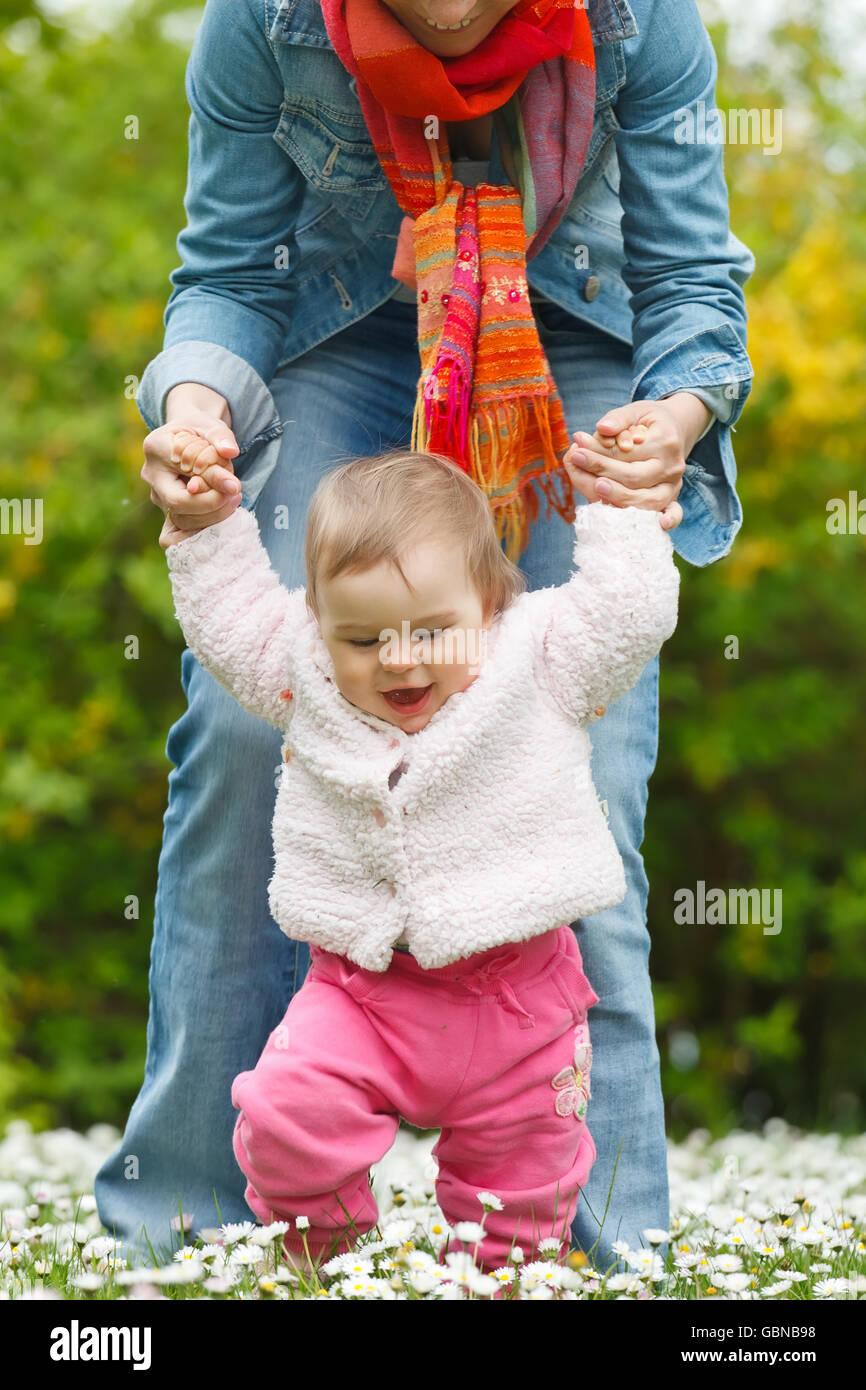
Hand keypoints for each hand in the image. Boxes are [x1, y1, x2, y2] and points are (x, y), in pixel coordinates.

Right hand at [141, 414, 242, 550]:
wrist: (187, 435)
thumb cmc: (200, 428)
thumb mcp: (212, 425)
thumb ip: (221, 437)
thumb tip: (230, 452)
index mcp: (156, 448)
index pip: (181, 476)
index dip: (210, 488)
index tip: (235, 486)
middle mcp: (151, 474)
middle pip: (179, 505)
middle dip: (212, 506)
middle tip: (236, 495)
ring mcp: (156, 493)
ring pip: (182, 518)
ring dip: (213, 514)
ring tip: (234, 497)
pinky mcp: (166, 507)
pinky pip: (185, 524)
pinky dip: (207, 520)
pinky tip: (224, 508)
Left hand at [563, 398, 693, 530]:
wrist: (676, 430)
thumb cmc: (650, 421)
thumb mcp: (636, 410)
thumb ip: (618, 418)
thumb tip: (602, 428)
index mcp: (665, 441)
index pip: (626, 453)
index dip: (599, 451)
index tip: (577, 446)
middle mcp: (671, 465)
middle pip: (633, 477)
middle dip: (602, 470)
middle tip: (577, 459)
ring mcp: (673, 484)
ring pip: (646, 499)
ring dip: (619, 496)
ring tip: (596, 485)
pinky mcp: (672, 497)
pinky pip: (673, 512)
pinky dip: (669, 519)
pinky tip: (659, 524)